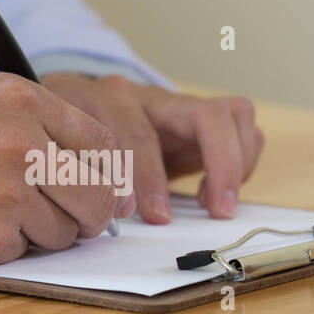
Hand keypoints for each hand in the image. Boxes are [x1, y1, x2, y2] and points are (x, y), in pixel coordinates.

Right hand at [0, 74, 128, 266]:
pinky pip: (23, 252)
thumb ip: (28, 124)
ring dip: (36, 234)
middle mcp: (21, 139)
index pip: (103, 144)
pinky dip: (0, 248)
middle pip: (96, 196)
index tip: (96, 193)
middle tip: (59, 220)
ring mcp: (5, 188)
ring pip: (63, 232)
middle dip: (85, 215)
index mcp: (20, 98)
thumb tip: (90, 167)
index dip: (105, 177)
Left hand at [38, 72, 263, 222]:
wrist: (80, 108)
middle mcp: (154, 97)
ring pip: (234, 114)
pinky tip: (214, 191)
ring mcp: (184, 104)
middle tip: (216, 210)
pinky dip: (242, 160)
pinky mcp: (206, 117)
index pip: (139, 135)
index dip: (148, 177)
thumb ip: (85, 177)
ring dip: (236, 161)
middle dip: (219, 165)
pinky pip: (244, 126)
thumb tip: (102, 216)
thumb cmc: (77, 139)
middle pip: (206, 115)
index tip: (156, 216)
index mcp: (111, 102)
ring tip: (214, 202)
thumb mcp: (69, 155)